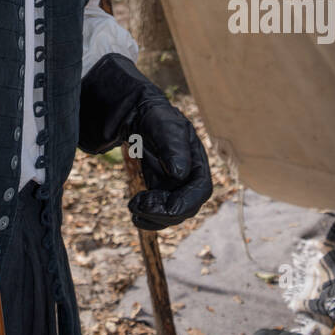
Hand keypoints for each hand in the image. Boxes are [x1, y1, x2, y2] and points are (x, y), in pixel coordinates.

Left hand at [126, 96, 211, 231]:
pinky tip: (134, 214)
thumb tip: (181, 174)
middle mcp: (190, 178)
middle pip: (186, 207)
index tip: (168, 208)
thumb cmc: (155, 117)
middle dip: (165, 213)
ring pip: (172, 215)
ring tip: (133, 206)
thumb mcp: (163, 126)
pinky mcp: (161, 192)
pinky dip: (148, 218)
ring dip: (154, 217)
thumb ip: (173, 147)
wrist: (138, 117)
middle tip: (139, 204)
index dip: (186, 202)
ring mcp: (176, 187)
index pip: (201, 190)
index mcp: (197, 162)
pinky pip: (159, 213)